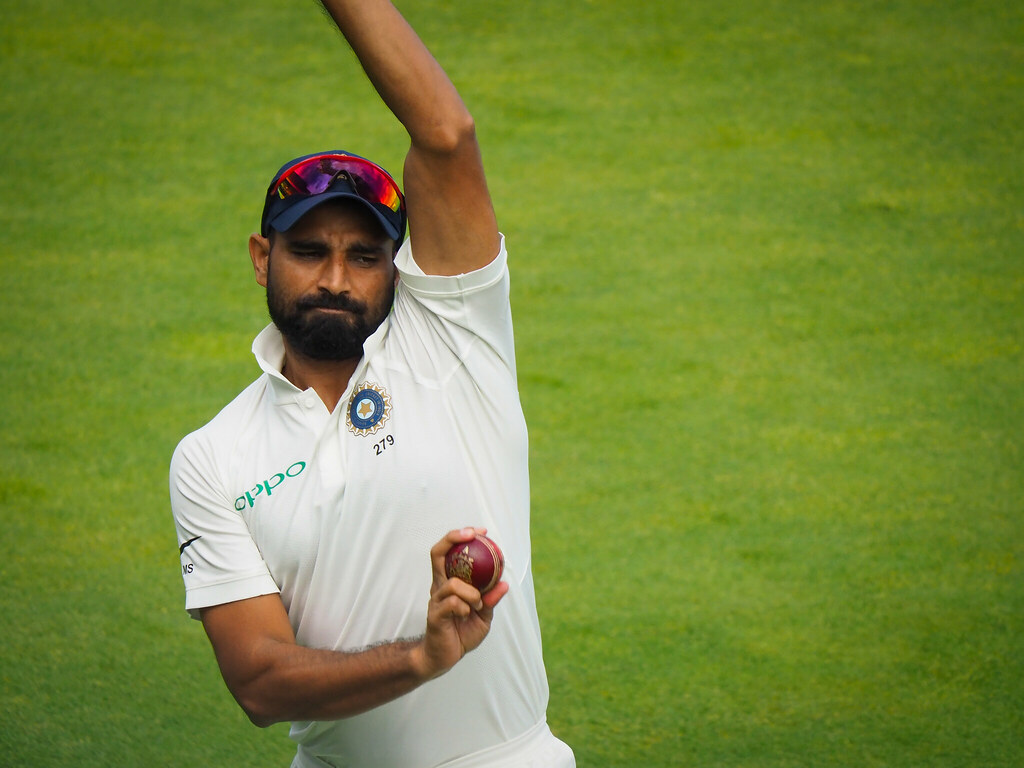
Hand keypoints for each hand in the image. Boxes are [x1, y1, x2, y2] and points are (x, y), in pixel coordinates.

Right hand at [415, 528, 508, 679]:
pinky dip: (465, 608)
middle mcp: (439, 586)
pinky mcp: (435, 615)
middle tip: (473, 535)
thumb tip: (505, 583)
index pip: (447, 552)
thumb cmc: (462, 633)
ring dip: (472, 594)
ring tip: (478, 605)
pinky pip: (453, 604)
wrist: (444, 656)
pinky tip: (468, 616)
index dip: (459, 537)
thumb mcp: (483, 615)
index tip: (480, 532)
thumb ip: (491, 599)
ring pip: (453, 584)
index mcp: (449, 582)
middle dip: (454, 538)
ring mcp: (435, 600)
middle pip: (437, 553)